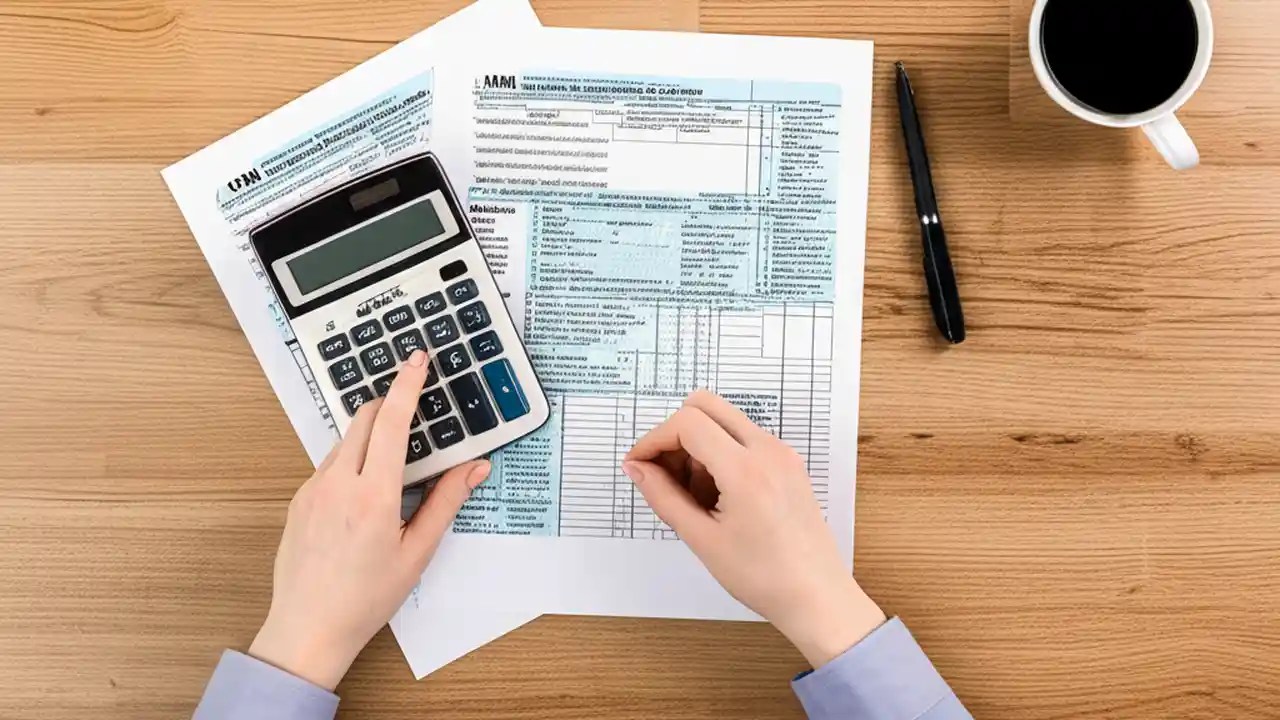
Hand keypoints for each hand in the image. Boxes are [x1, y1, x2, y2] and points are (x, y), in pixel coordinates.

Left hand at [248, 350, 490, 689]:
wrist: (308, 629)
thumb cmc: (366, 598)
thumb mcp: (418, 552)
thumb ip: (447, 502)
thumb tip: (475, 467)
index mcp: (373, 496)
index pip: (392, 422)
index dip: (407, 385)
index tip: (417, 360)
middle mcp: (338, 484)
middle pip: (364, 419)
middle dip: (389, 402)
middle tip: (413, 402)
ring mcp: (312, 489)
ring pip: (345, 440)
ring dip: (370, 434)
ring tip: (394, 460)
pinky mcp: (299, 500)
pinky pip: (329, 464)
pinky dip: (351, 461)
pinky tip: (366, 492)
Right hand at [623, 390, 884, 667]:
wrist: (817, 597)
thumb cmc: (764, 577)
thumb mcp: (702, 539)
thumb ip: (664, 497)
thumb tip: (638, 469)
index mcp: (745, 469)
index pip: (687, 422)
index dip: (654, 439)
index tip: (639, 466)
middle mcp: (767, 450)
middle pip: (706, 405)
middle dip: (675, 434)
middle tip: (662, 474)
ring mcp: (781, 454)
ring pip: (724, 422)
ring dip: (698, 446)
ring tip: (692, 499)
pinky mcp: (788, 463)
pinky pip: (744, 439)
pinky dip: (720, 455)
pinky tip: (716, 499)